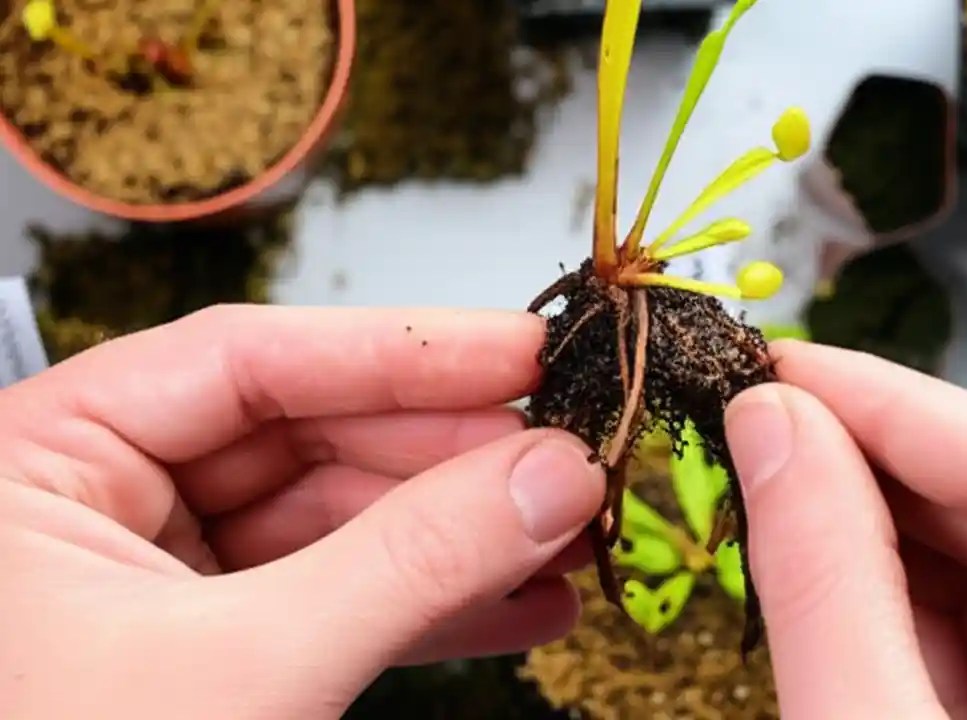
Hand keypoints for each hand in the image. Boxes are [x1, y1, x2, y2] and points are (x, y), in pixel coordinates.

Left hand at [0, 305, 603, 718]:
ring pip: (342, 521)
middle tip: (566, 456)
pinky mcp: (220, 644)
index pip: (247, 361)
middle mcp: (101, 501)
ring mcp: (165, 576)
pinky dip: (434, 606)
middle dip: (452, 458)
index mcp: (43, 461)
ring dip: (463, 535)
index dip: (400, 350)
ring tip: (570, 535)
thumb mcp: (248, 670)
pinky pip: (341, 597)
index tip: (522, 351)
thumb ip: (409, 562)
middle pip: (312, 435)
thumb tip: (551, 477)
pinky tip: (526, 606)